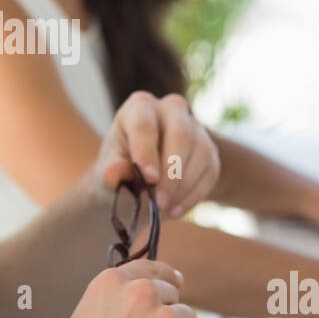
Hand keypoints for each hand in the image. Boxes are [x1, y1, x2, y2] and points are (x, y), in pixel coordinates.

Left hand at [93, 91, 219, 218]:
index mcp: (139, 107)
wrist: (138, 182)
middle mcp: (170, 109)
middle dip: (172, 172)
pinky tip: (175, 210)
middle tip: (159, 202)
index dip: (147, 150)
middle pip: (180, 133)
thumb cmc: (119, 171)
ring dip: (183, 186)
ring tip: (163, 208)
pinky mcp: (209, 149)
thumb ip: (111, 172)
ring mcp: (194, 127)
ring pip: (200, 152)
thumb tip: (114, 173)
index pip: (144, 124)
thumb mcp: (108, 173)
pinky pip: (211, 171)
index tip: (148, 178)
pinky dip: (194, 195)